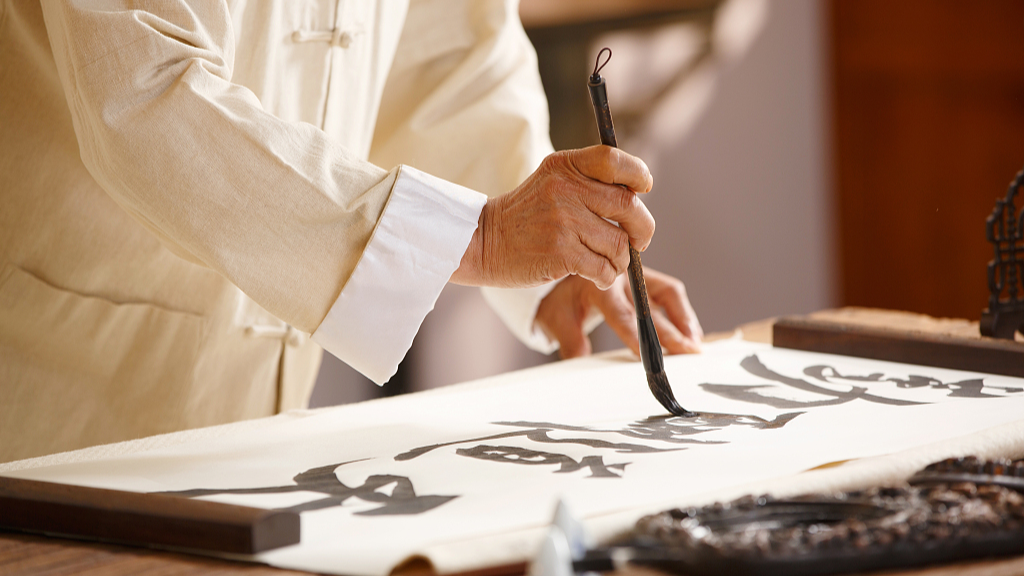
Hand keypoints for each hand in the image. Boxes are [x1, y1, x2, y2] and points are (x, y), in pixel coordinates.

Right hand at [450, 146, 653, 289]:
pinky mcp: (562, 253)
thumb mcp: (551, 182)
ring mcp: (564, 221)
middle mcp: (565, 189)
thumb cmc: (526, 216)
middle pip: (629, 205)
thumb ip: (588, 181)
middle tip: (638, 241)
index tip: (643, 189)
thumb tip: (637, 196)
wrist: (483, 242)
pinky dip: (607, 276)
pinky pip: (605, 268)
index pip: (614, 160)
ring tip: (608, 262)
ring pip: (620, 243)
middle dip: (642, 228)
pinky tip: (596, 275)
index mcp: (564, 166)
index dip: (638, 174)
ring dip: (621, 260)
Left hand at [535, 269, 702, 359]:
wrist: (563, 266)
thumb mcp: (556, 318)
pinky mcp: (648, 278)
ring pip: (669, 293)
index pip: (621, 314)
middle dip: (671, 330)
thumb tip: (580, 360)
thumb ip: (570, 340)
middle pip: (651, 306)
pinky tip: (691, 334)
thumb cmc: (562, 297)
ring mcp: (637, 276)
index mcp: (598, 287)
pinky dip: (683, 314)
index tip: (649, 355)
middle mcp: (621, 277)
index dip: (636, 335)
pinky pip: (670, 294)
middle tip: (687, 352)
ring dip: (684, 319)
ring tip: (694, 344)